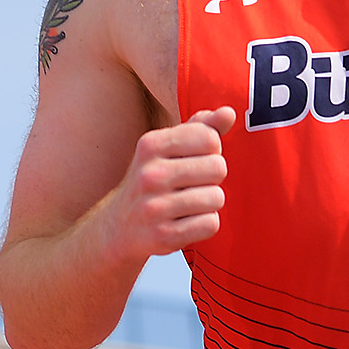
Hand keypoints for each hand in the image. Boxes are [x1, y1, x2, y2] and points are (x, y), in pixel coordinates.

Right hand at [104, 107, 234, 260]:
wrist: (118, 226)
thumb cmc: (154, 179)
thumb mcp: (168, 148)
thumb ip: (202, 127)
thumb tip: (229, 112)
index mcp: (151, 145)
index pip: (210, 138)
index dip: (211, 151)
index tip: (195, 160)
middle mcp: (149, 174)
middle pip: (218, 168)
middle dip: (213, 178)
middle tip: (192, 185)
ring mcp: (154, 207)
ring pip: (216, 198)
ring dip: (210, 203)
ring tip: (189, 204)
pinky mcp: (162, 236)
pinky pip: (210, 224)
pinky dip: (205, 224)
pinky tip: (186, 222)